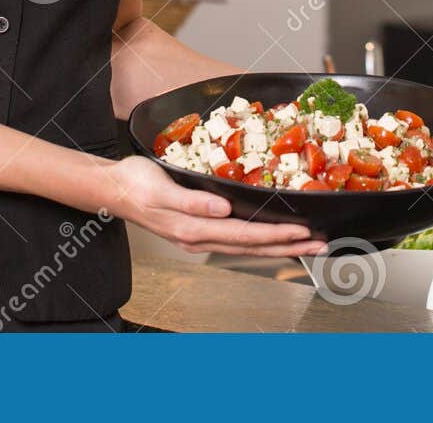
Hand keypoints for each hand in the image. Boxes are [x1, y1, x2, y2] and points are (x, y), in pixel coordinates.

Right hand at [99, 156, 326, 256]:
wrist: (112, 189)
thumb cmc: (135, 184)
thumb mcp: (161, 189)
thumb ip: (192, 202)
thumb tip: (222, 210)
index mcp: (194, 229)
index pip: (245, 235)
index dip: (276, 234)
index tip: (302, 232)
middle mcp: (200, 238)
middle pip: (252, 247)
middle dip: (288, 246)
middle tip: (319, 244)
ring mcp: (199, 237)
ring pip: (247, 246)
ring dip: (278, 246)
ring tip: (306, 244)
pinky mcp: (198, 230)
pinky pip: (236, 239)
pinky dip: (259, 240)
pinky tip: (270, 237)